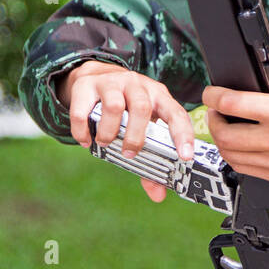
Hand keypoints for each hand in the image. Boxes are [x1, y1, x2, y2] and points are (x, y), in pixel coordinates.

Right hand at [60, 60, 194, 201]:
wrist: (96, 74)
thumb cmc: (128, 108)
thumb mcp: (144, 125)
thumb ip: (151, 158)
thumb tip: (158, 194)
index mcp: (159, 96)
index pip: (176, 114)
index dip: (183, 135)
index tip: (185, 157)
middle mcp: (137, 86)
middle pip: (142, 108)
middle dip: (136, 137)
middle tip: (130, 153)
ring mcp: (111, 83)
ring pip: (114, 106)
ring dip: (109, 132)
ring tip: (105, 143)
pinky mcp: (86, 86)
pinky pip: (83, 111)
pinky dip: (83, 131)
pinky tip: (86, 142)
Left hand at [201, 41, 268, 183]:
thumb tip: (257, 41)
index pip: (232, 104)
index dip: (213, 96)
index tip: (211, 93)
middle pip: (225, 136)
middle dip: (213, 120)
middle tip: (216, 111)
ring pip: (232, 156)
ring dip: (222, 140)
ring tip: (226, 127)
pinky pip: (246, 170)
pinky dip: (237, 156)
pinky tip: (241, 145)